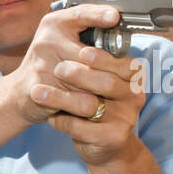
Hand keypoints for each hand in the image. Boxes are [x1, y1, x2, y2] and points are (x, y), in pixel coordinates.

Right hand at [8, 3, 120, 124]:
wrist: (20, 93)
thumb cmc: (49, 66)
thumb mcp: (65, 42)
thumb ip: (88, 36)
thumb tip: (123, 37)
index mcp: (55, 24)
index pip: (80, 14)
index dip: (98, 15)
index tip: (114, 16)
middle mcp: (47, 40)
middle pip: (90, 54)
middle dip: (109, 68)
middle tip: (125, 77)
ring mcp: (41, 64)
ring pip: (85, 79)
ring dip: (100, 90)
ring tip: (110, 96)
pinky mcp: (38, 87)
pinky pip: (74, 98)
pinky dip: (87, 106)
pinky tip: (94, 108)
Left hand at [31, 45, 145, 166]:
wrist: (105, 144)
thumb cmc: (99, 104)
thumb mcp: (99, 79)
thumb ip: (92, 60)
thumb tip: (74, 30)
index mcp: (133, 76)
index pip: (121, 62)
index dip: (102, 56)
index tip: (82, 50)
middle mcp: (134, 96)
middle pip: (107, 82)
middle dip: (79, 74)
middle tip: (57, 69)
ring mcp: (125, 118)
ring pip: (90, 105)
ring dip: (61, 98)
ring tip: (38, 92)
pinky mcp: (112, 138)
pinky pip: (81, 128)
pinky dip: (62, 121)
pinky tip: (50, 117)